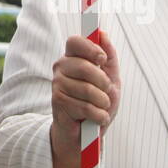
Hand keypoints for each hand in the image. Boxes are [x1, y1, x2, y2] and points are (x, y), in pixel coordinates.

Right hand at [50, 32, 120, 167]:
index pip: (75, 42)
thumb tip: (103, 35)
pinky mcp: (58, 102)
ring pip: (88, 89)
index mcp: (73, 58)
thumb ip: (109, 57)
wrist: (85, 133)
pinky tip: (96, 118)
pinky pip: (85, 107)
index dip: (90, 48)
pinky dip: (98, 116)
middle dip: (103, 83)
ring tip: (101, 107)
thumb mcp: (110, 80)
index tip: (102, 59)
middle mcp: (61, 67)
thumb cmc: (97, 103)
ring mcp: (58, 84)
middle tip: (106, 92)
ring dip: (102, 103)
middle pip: (85, 66)